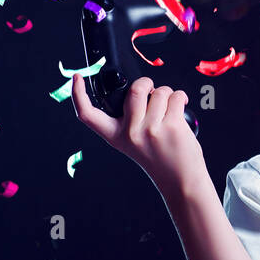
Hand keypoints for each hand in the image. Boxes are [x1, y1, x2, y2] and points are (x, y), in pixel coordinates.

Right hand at [71, 74, 207, 199]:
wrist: (181, 182)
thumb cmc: (161, 159)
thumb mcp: (134, 143)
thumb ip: (130, 121)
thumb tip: (140, 90)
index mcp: (116, 136)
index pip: (87, 115)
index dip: (78, 94)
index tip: (77, 78)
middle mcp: (131, 132)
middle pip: (134, 90)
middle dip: (146, 82)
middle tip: (152, 90)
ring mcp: (151, 129)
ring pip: (159, 92)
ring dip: (167, 93)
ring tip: (170, 108)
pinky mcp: (173, 126)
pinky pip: (175, 97)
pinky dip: (180, 97)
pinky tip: (181, 105)